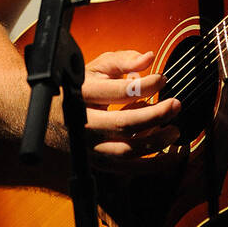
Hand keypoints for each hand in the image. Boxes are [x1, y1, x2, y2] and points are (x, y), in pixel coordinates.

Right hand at [74, 49, 181, 167]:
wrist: (52, 118)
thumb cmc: (82, 89)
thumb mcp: (97, 68)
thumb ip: (123, 60)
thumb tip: (148, 58)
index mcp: (83, 95)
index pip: (118, 91)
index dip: (145, 85)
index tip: (163, 79)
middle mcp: (84, 123)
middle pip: (124, 124)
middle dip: (155, 115)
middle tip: (176, 105)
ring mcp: (90, 146)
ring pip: (126, 150)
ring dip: (156, 142)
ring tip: (175, 131)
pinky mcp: (98, 162)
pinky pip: (128, 169)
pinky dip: (153, 165)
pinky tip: (170, 155)